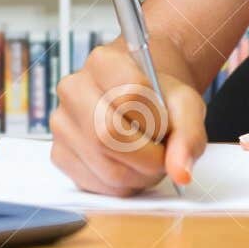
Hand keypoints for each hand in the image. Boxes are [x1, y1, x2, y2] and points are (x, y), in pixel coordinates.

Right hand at [51, 41, 207, 195]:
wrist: (140, 103)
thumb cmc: (160, 100)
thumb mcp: (185, 106)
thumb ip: (189, 135)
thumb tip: (181, 173)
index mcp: (103, 62)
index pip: (128, 96)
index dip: (156, 120)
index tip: (164, 121)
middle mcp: (73, 89)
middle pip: (109, 136)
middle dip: (148, 156)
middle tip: (161, 151)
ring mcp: (61, 123)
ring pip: (106, 168)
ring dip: (139, 174)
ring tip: (147, 157)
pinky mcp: (59, 154)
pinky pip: (97, 185)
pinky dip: (123, 185)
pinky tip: (129, 166)